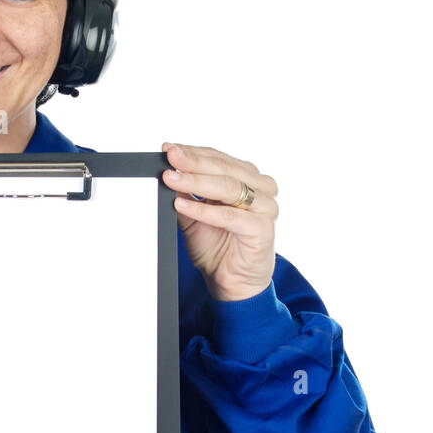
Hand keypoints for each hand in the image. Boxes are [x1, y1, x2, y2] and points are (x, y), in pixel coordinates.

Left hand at [162, 143, 278, 301]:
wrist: (232, 283)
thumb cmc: (218, 248)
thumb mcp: (193, 217)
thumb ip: (185, 196)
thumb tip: (168, 173)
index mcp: (246, 179)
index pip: (218, 158)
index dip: (193, 152)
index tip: (168, 149)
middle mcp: (260, 188)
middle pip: (223, 169)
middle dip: (193, 163)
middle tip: (170, 157)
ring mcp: (265, 207)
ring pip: (228, 187)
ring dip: (196, 182)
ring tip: (171, 179)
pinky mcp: (262, 229)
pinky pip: (230, 216)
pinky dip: (204, 210)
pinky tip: (183, 206)